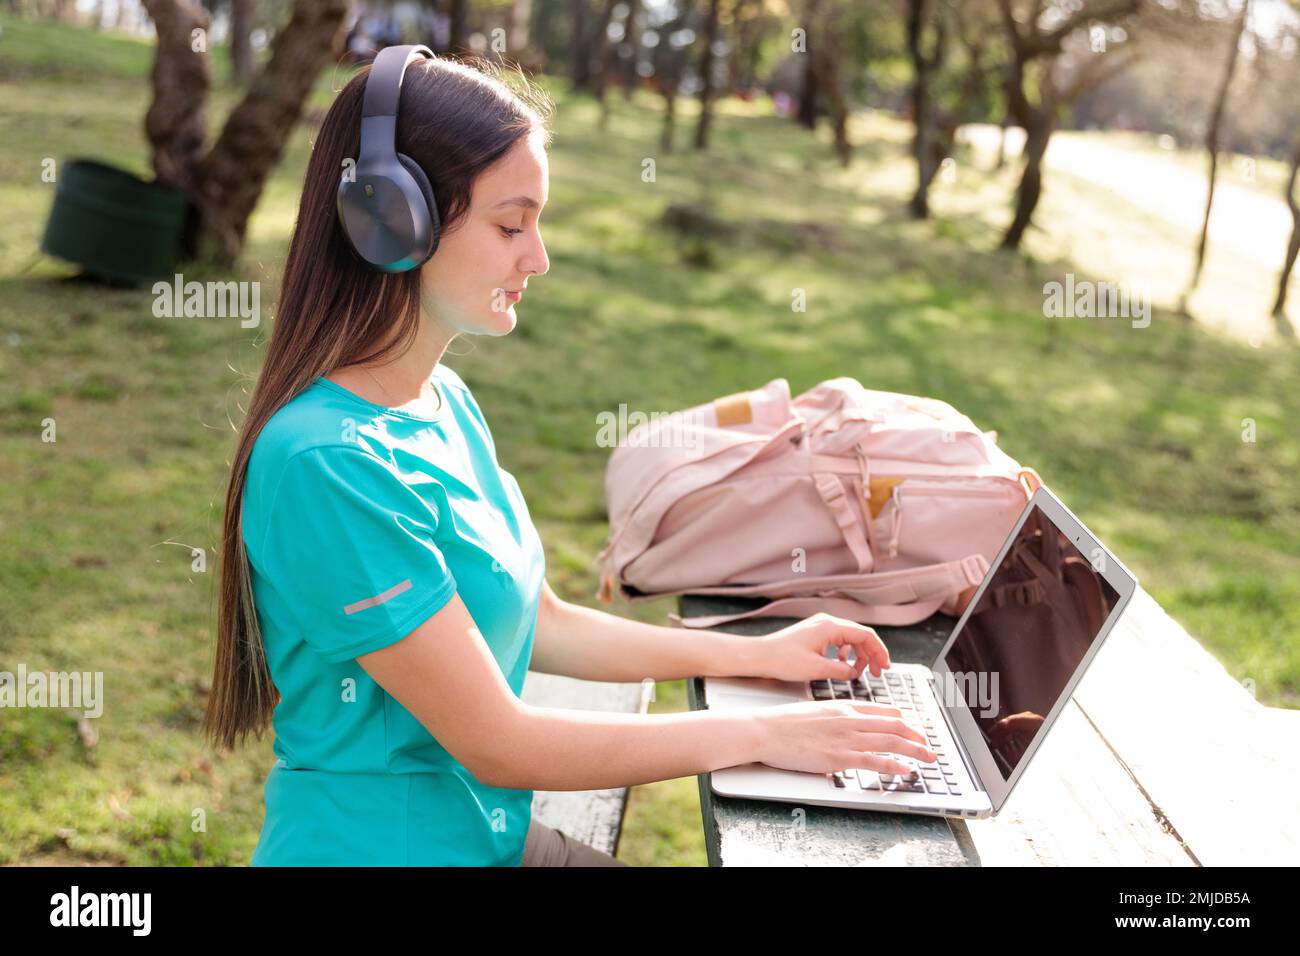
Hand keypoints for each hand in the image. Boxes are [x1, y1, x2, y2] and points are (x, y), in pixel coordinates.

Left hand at [742, 611, 890, 682]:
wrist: (759, 656)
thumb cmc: (783, 660)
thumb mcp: (817, 669)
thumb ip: (841, 670)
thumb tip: (855, 673)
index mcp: (830, 627)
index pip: (865, 635)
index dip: (879, 651)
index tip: (886, 667)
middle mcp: (827, 622)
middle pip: (859, 636)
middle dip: (871, 654)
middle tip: (877, 673)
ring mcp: (820, 627)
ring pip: (849, 639)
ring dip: (859, 655)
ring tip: (861, 672)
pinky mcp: (814, 634)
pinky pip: (838, 641)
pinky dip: (845, 653)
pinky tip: (843, 665)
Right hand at [752, 699, 938, 775]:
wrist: (766, 729)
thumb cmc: (785, 723)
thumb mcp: (816, 712)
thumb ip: (835, 720)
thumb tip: (846, 732)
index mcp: (844, 706)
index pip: (883, 711)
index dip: (904, 721)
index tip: (914, 728)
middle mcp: (850, 719)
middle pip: (894, 726)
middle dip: (917, 736)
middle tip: (929, 745)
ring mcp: (846, 738)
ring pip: (890, 742)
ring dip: (914, 750)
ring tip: (928, 758)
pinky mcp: (839, 757)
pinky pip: (874, 761)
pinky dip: (893, 765)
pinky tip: (905, 770)